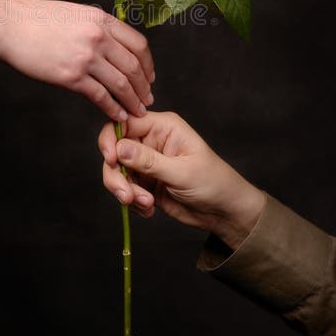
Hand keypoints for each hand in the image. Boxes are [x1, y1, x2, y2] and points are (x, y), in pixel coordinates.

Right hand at [0, 0, 154, 120]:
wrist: (7, 25)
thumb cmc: (35, 18)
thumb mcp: (74, 13)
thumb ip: (95, 27)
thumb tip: (111, 44)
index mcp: (101, 20)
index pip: (138, 44)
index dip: (148, 64)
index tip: (149, 76)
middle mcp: (98, 38)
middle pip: (134, 67)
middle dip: (144, 86)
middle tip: (147, 99)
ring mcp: (86, 58)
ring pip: (121, 84)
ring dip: (133, 101)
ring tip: (138, 112)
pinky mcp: (71, 76)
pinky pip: (100, 96)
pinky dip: (113, 108)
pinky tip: (118, 115)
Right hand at [98, 111, 264, 248]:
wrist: (224, 212)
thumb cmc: (213, 182)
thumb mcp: (181, 171)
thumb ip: (148, 160)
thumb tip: (119, 147)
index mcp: (163, 127)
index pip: (125, 123)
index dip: (112, 139)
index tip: (111, 160)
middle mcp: (151, 141)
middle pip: (115, 150)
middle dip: (117, 175)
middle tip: (127, 196)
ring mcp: (146, 163)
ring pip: (117, 172)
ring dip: (125, 191)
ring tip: (145, 205)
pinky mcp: (145, 183)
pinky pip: (125, 189)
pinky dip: (131, 202)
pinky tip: (149, 209)